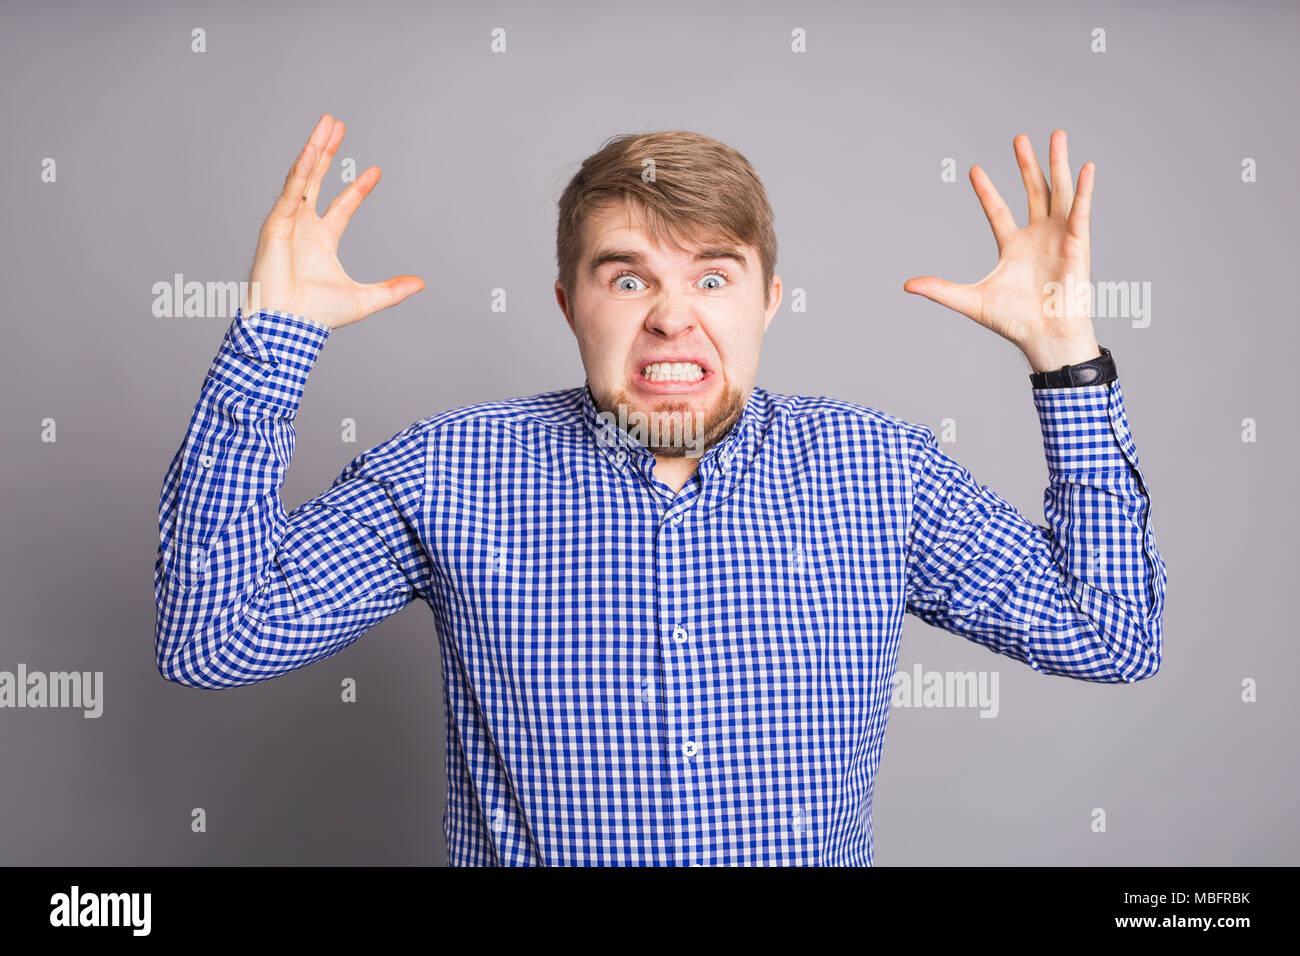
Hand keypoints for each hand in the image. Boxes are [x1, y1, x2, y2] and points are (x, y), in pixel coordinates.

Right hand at [242, 113, 424, 329]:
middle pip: (317, 180)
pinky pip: (290, 191)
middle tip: (337, 124)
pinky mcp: (275, 224)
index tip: (377, 170)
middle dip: (327, 152)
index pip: (343, 206)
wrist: (288, 327)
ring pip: (303, 177)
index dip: (358, 188)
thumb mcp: (364, 299)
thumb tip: (421, 283)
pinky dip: (300, 170)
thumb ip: (392, 290)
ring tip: (327, 124)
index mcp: (322, 241)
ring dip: (314, 149)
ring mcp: (288, 223)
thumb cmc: (317, 316)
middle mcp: (304, 227)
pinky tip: (311, 150)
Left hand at [903, 129, 1099, 372]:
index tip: (973, 169)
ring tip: (1057, 135)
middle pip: (1032, 192)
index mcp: (1012, 247)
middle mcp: (1036, 237)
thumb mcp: (970, 301)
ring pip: (1058, 193)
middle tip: (1019, 138)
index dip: (986, 191)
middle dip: (1026, 165)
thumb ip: (940, 289)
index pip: (998, 211)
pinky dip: (1084, 189)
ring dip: (1057, 164)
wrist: (1044, 337)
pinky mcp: (1078, 243)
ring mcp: (1058, 237)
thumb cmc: (1013, 322)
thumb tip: (907, 285)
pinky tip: (1085, 167)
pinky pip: (1081, 211)